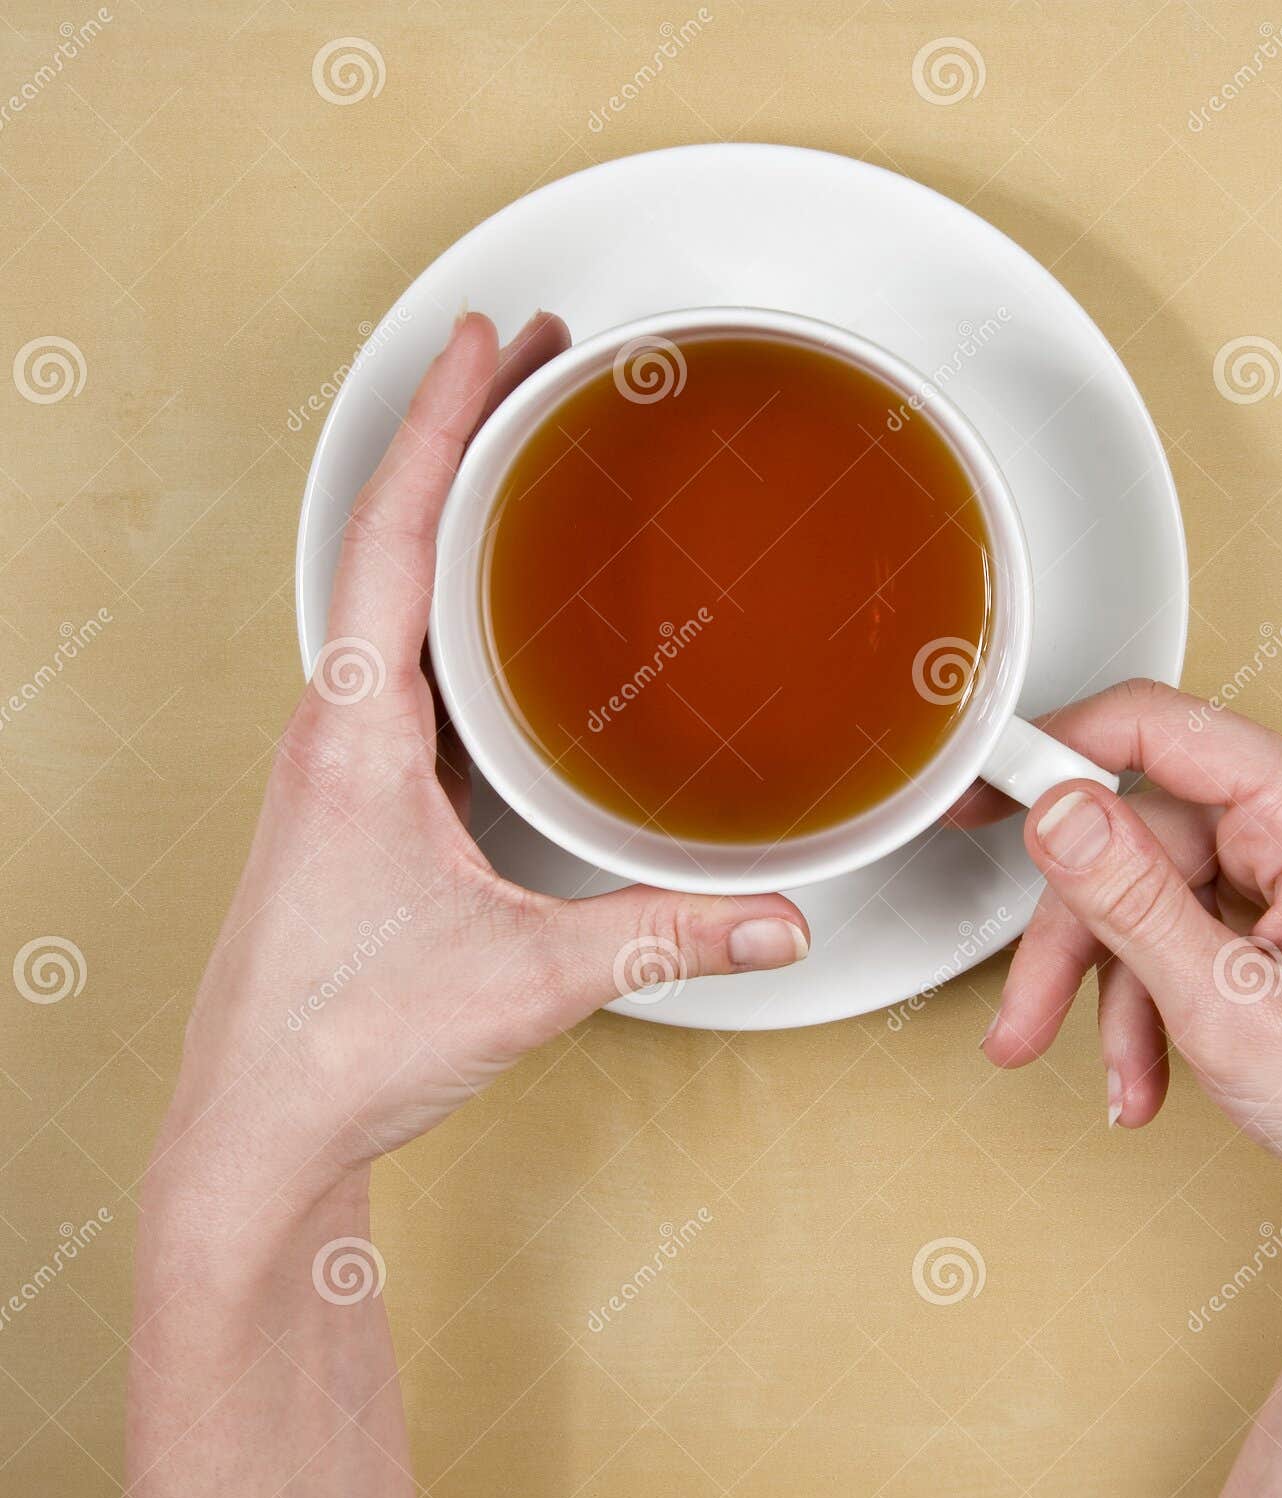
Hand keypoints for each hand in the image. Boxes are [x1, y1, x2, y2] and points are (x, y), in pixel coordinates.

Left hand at [157, 313, 808, 1206]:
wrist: (259, 1125)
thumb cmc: (343, 1044)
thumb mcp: (531, 979)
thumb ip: (667, 939)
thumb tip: (775, 918)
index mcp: (352, 739)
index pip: (396, 538)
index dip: (443, 428)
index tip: (487, 343)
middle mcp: (331, 734)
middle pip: (394, 542)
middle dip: (462, 440)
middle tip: (531, 367)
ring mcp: (337, 767)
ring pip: (394, 603)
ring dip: (452, 521)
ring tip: (522, 464)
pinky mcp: (354, 804)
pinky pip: (406, 674)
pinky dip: (452, 612)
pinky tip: (500, 623)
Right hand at [954, 680, 1281, 1258]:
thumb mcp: (1227, 1006)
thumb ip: (1130, 898)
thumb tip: (1057, 811)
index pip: (1153, 728)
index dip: (1051, 752)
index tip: (981, 790)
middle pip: (1137, 838)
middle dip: (1077, 939)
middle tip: (1025, 1011)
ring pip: (1150, 893)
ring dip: (1115, 990)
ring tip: (1119, 1073)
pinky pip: (1186, 928)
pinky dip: (1154, 1001)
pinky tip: (1150, 1070)